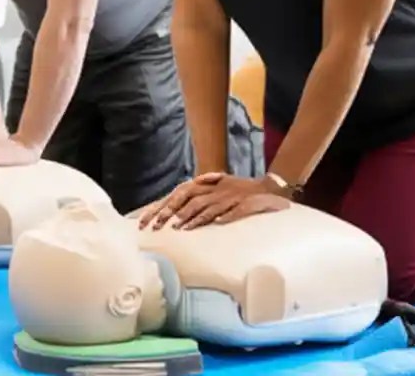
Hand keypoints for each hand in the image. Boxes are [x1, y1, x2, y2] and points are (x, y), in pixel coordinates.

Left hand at [138, 174, 288, 230]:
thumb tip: (177, 202)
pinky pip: (233, 211)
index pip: (177, 194)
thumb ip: (198, 191)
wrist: (270, 187)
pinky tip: (216, 224)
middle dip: (171, 211)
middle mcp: (215, 190)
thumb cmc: (240, 189)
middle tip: (158, 226)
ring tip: (180, 228)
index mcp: (206, 186)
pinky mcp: (246, 204)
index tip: (144, 221)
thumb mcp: (217, 186)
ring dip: (193, 217)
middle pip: (188, 198)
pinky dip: (225, 216)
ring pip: (208, 206)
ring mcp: (230, 196)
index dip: (160, 206)